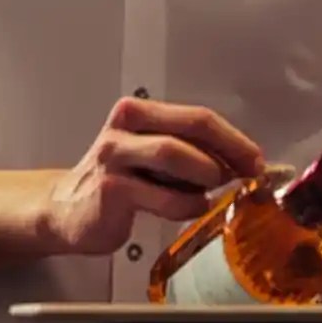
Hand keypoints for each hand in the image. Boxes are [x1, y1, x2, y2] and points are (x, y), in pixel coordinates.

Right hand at [41, 97, 264, 255]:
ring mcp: (115, 157)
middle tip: (248, 172)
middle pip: (190, 128)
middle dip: (229, 151)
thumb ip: (189, 152)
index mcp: (137, 112)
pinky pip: (165, 198)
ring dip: (206, 175)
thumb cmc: (117, 181)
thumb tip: (241, 162)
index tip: (255, 158)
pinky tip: (190, 208)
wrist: (67, 209)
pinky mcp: (111, 190)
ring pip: (175, 155)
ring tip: (212, 190)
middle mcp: (123, 128)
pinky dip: (188, 205)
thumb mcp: (151, 156)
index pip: (196, 116)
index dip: (233, 138)